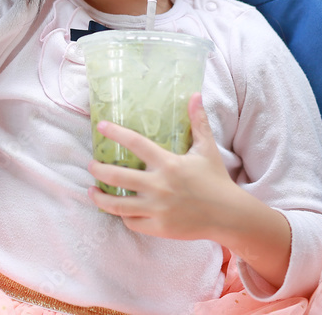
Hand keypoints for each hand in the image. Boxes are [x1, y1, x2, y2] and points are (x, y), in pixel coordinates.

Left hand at [88, 92, 239, 241]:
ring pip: (117, 204)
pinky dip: (122, 215)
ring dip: (100, 197)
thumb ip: (198, 122)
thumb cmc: (216, 180)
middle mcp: (159, 186)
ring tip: (92, 190)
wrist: (230, 216)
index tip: (101, 126)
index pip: (135, 143)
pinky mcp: (159, 227)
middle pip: (117, 177)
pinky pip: (131, 222)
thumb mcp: (207, 149)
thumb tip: (194, 94)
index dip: (115, 133)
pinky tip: (117, 209)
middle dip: (98, 169)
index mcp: (169, 164)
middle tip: (91, 165)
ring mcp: (157, 208)